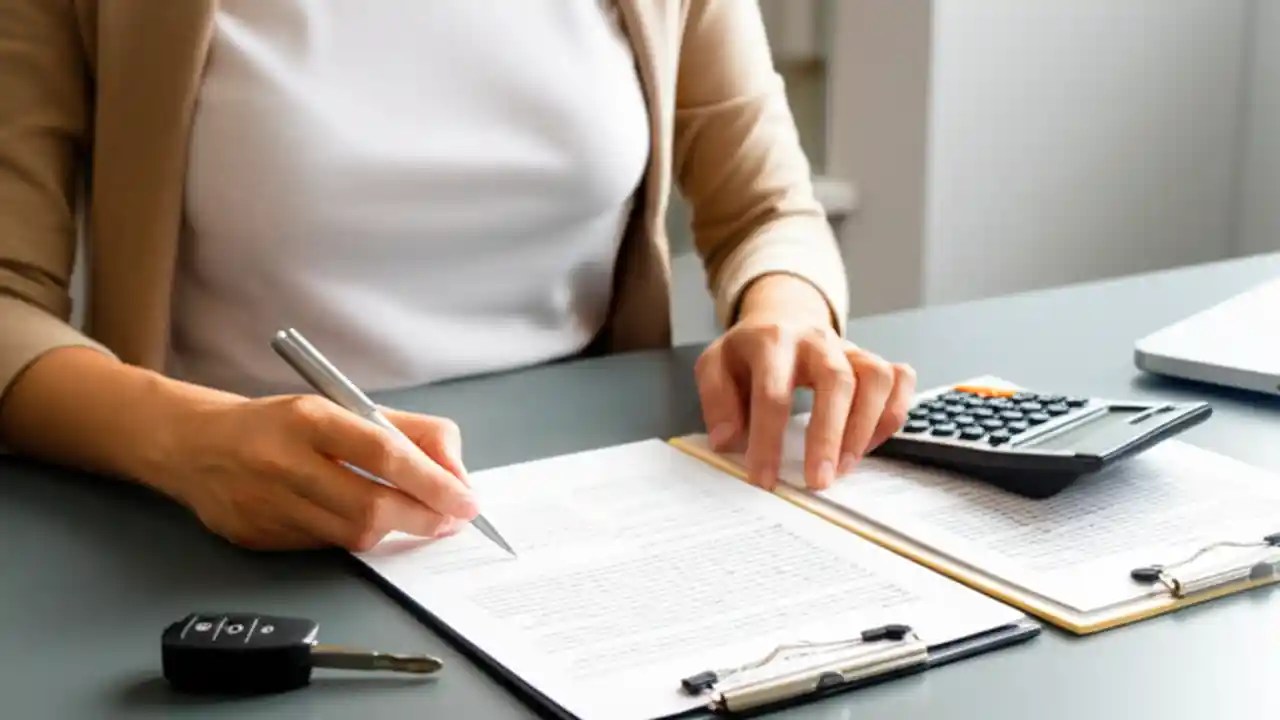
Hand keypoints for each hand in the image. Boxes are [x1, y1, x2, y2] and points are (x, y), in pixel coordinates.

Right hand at [154, 394, 477, 551]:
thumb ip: (406, 432)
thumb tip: (455, 473)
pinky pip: (324, 546)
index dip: (433, 481)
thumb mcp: (341, 407)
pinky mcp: (256, 537)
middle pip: (371, 505)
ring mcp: (266, 504)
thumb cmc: (281, 424)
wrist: (195, 445)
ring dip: (394, 531)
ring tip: (415, 518)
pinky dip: (354, 537)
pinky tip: (362, 522)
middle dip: (423, 518)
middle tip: (451, 519)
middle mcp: (283, 461)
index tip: (465, 499)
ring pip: (352, 534)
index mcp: (309, 418)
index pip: (384, 452)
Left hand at [695, 274, 916, 490]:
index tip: (764, 479)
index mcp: (772, 341)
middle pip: (837, 380)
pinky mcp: (871, 359)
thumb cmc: (749, 352)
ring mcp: (850, 348)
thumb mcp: (715, 366)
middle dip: (829, 435)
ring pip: (876, 378)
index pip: (773, 392)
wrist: (781, 317)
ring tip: (844, 468)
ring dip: (865, 427)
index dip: (769, 439)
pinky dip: (892, 413)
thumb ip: (716, 400)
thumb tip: (728, 441)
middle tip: (819, 481)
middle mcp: (817, 340)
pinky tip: (869, 443)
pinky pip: (900, 379)